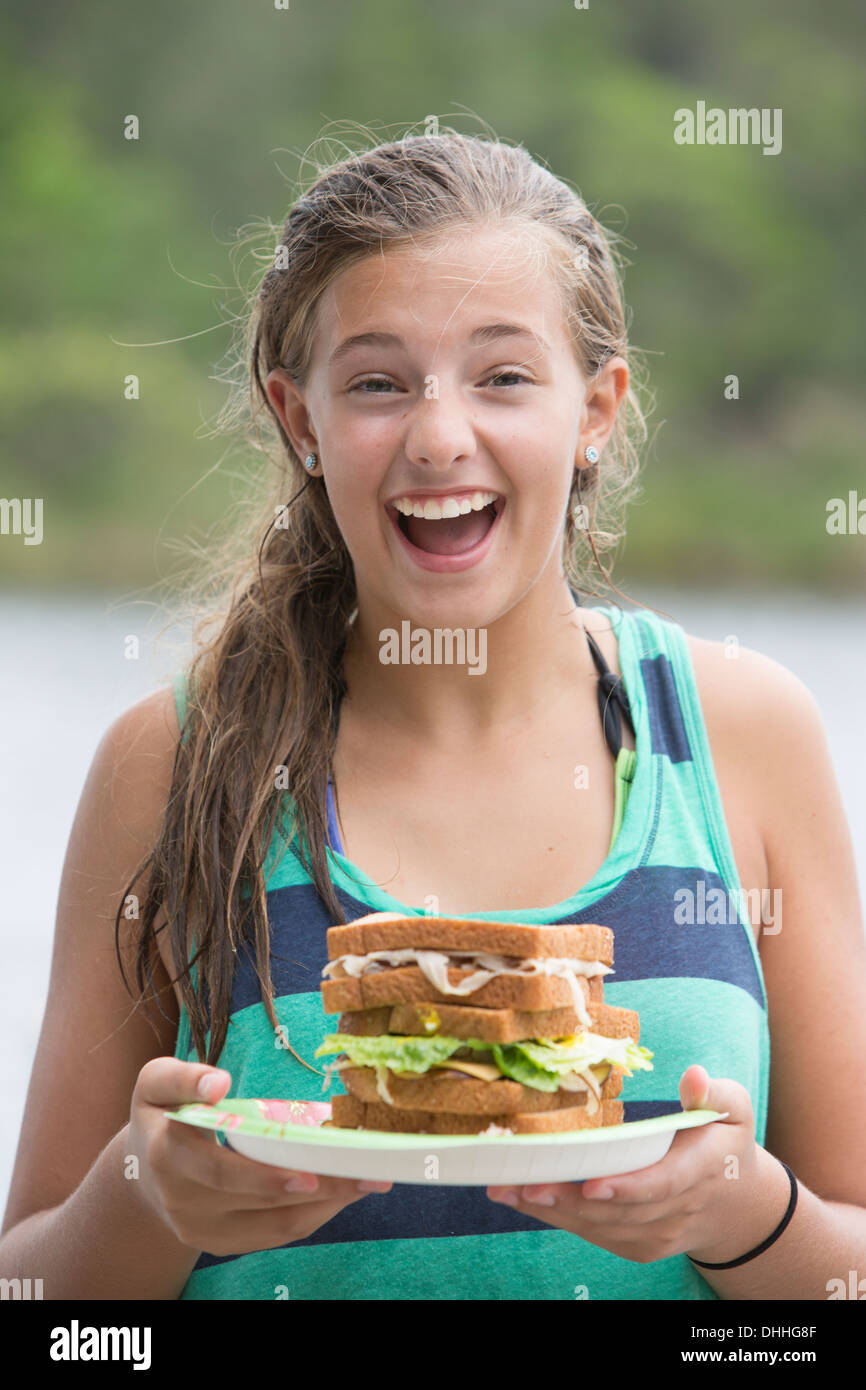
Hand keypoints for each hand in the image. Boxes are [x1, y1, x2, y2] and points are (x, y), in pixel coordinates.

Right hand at [128, 1058, 391, 1256]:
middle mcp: (184, 1203)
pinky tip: (342, 1193)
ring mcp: (203, 1230)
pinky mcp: (222, 1244)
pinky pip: (275, 1236)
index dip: (263, 1177)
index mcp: (168, 1157)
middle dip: (318, 1188)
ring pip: (274, 1226)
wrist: (141, 1172)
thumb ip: (182, 1077)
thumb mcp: (156, 1082)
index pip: (219, 1172)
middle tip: (366, 1173)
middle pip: (260, 1202)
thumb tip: (219, 1082)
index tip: (306, 1173)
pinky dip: (313, 1215)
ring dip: (326, 1205)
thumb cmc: (160, 1114)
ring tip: (367, 1180)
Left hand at [487, 1065, 767, 1263]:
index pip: (663, 1184)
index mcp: (702, 1171)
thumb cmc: (725, 1141)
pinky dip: (559, 1219)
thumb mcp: (733, 1110)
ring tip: (506, 1190)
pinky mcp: (638, 1245)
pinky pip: (595, 1236)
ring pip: (601, 1228)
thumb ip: (715, 1092)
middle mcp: (678, 1210)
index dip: (627, 1187)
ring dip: (552, 1211)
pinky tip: (523, 1200)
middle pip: (620, 1211)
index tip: (591, 1185)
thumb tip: (694, 1075)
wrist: (733, 1203)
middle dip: (569, 1200)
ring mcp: (657, 1233)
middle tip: (523, 1183)